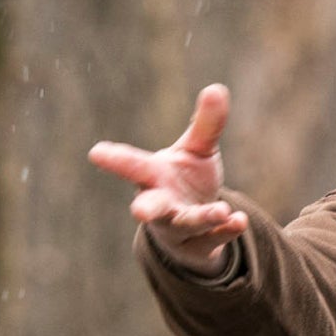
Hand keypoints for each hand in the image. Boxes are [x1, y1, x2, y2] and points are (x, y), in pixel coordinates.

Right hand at [89, 82, 248, 275]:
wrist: (197, 229)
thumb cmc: (187, 182)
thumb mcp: (197, 152)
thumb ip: (206, 125)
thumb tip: (218, 89)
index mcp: (153, 178)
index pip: (133, 167)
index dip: (115, 159)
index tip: (96, 152)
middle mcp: (162, 205)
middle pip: (150, 207)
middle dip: (146, 209)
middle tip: (138, 211)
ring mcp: (179, 229)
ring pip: (186, 225)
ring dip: (202, 218)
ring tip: (221, 210)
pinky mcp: (201, 246)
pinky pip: (212, 240)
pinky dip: (226, 231)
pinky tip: (238, 221)